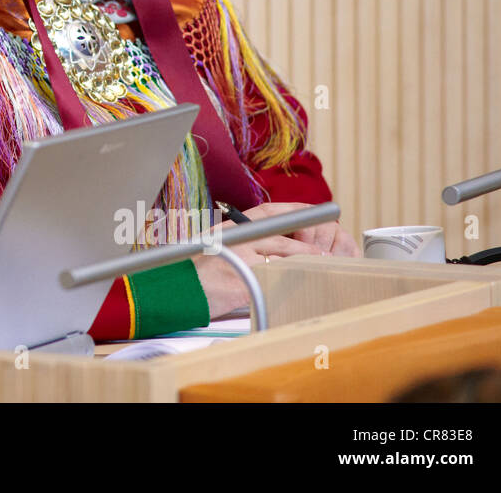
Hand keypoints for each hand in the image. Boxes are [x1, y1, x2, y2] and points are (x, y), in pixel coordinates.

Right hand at [192, 202, 358, 319]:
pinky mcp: (245, 280)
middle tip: (323, 253)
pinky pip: (277, 277)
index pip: (270, 211)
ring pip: (284, 258)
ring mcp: (241, 258)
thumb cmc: (196, 270)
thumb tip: (273, 240)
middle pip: (282, 239)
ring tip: (319, 267)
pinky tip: (301, 282)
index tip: (312, 214)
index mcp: (232, 226)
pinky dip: (292, 279)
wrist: (178, 289)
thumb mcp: (216, 244)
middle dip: (307, 247)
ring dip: (305, 263)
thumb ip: (242, 238)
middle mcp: (237, 238)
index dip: (295, 212)